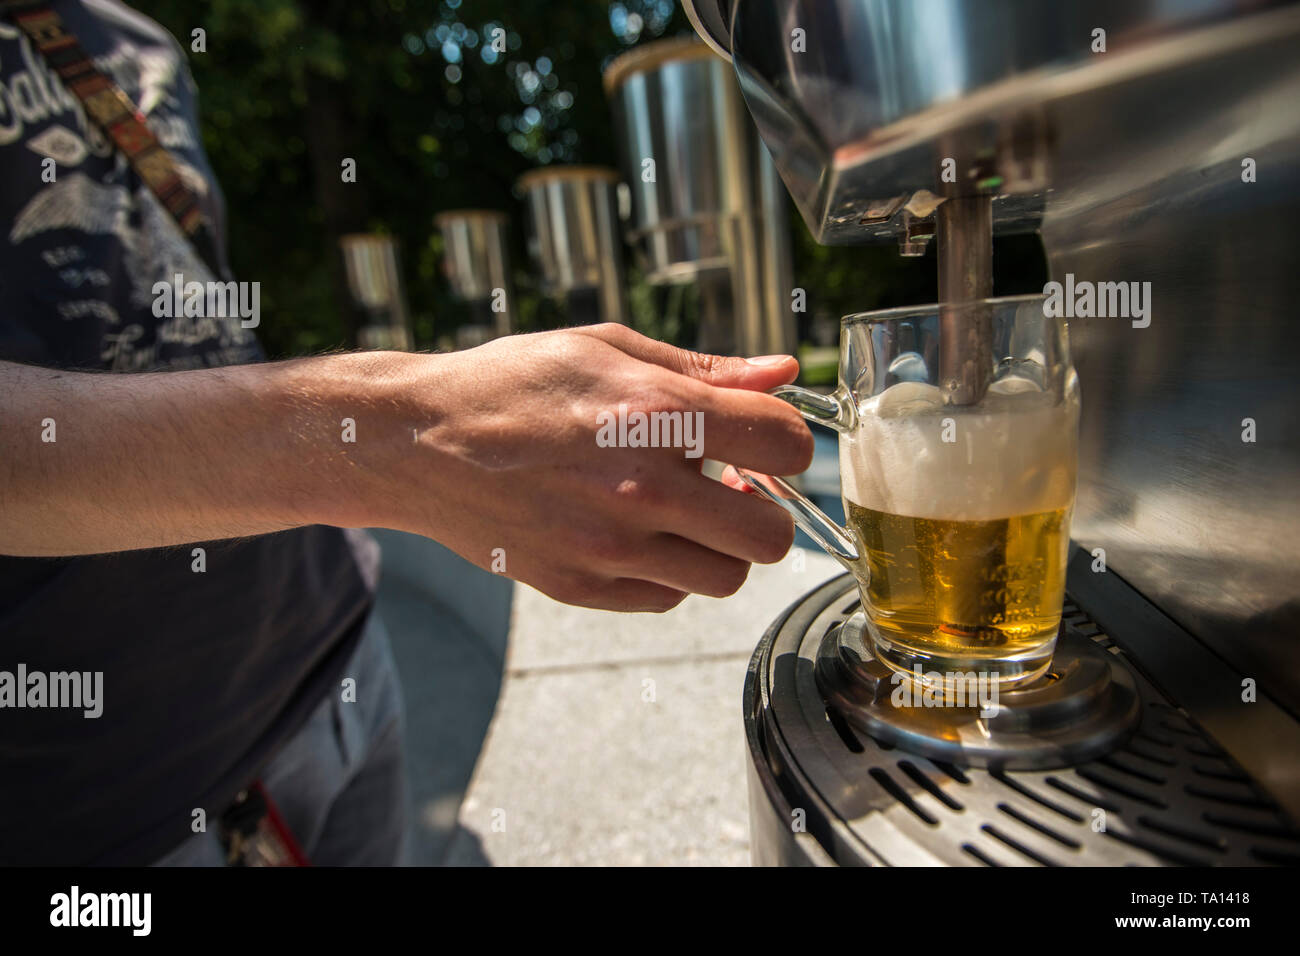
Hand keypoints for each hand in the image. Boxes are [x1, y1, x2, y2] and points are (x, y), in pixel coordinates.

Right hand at [356, 325, 812, 611]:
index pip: (785, 444)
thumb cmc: (513, 383)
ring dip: (718, 545)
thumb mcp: (607, 348)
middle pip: (769, 535)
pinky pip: (667, 597)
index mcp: (657, 415)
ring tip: (682, 510)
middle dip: (762, 507)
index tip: (761, 438)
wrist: (419, 442)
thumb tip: (782, 372)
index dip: (786, 440)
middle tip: (729, 483)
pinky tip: (638, 532)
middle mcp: (642, 490)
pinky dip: (668, 570)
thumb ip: (704, 368)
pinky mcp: (582, 586)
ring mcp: (610, 548)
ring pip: (724, 578)